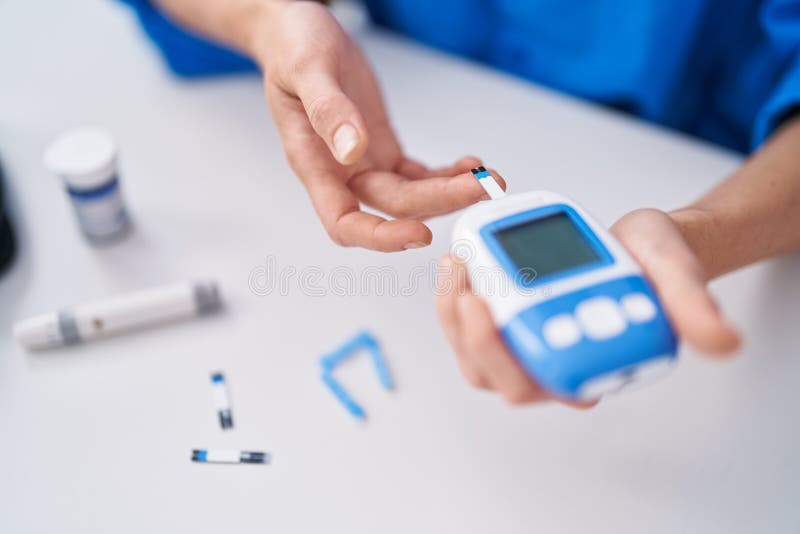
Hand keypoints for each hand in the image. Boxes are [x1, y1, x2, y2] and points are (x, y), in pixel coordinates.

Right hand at [252, 2, 492, 250]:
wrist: (296, 33)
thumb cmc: (291, 48)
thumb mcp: (307, 68)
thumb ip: (328, 110)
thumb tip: (351, 149)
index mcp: (313, 162)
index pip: (344, 222)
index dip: (380, 237)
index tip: (418, 235)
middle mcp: (339, 172)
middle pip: (394, 207)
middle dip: (440, 200)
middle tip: (481, 187)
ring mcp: (363, 163)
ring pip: (411, 195)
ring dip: (449, 192)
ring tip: (487, 178)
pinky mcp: (381, 150)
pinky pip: (416, 176)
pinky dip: (445, 175)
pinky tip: (468, 166)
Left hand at [436, 208, 739, 405]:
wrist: (639, 246)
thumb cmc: (655, 265)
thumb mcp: (676, 274)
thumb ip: (692, 305)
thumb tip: (722, 342)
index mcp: (594, 367)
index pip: (543, 384)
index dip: (508, 359)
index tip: (490, 312)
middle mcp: (554, 365)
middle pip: (495, 375)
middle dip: (468, 335)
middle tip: (464, 287)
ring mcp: (527, 345)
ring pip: (473, 353)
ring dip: (453, 315)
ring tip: (456, 266)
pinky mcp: (509, 322)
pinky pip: (470, 324)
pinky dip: (456, 298)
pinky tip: (457, 262)